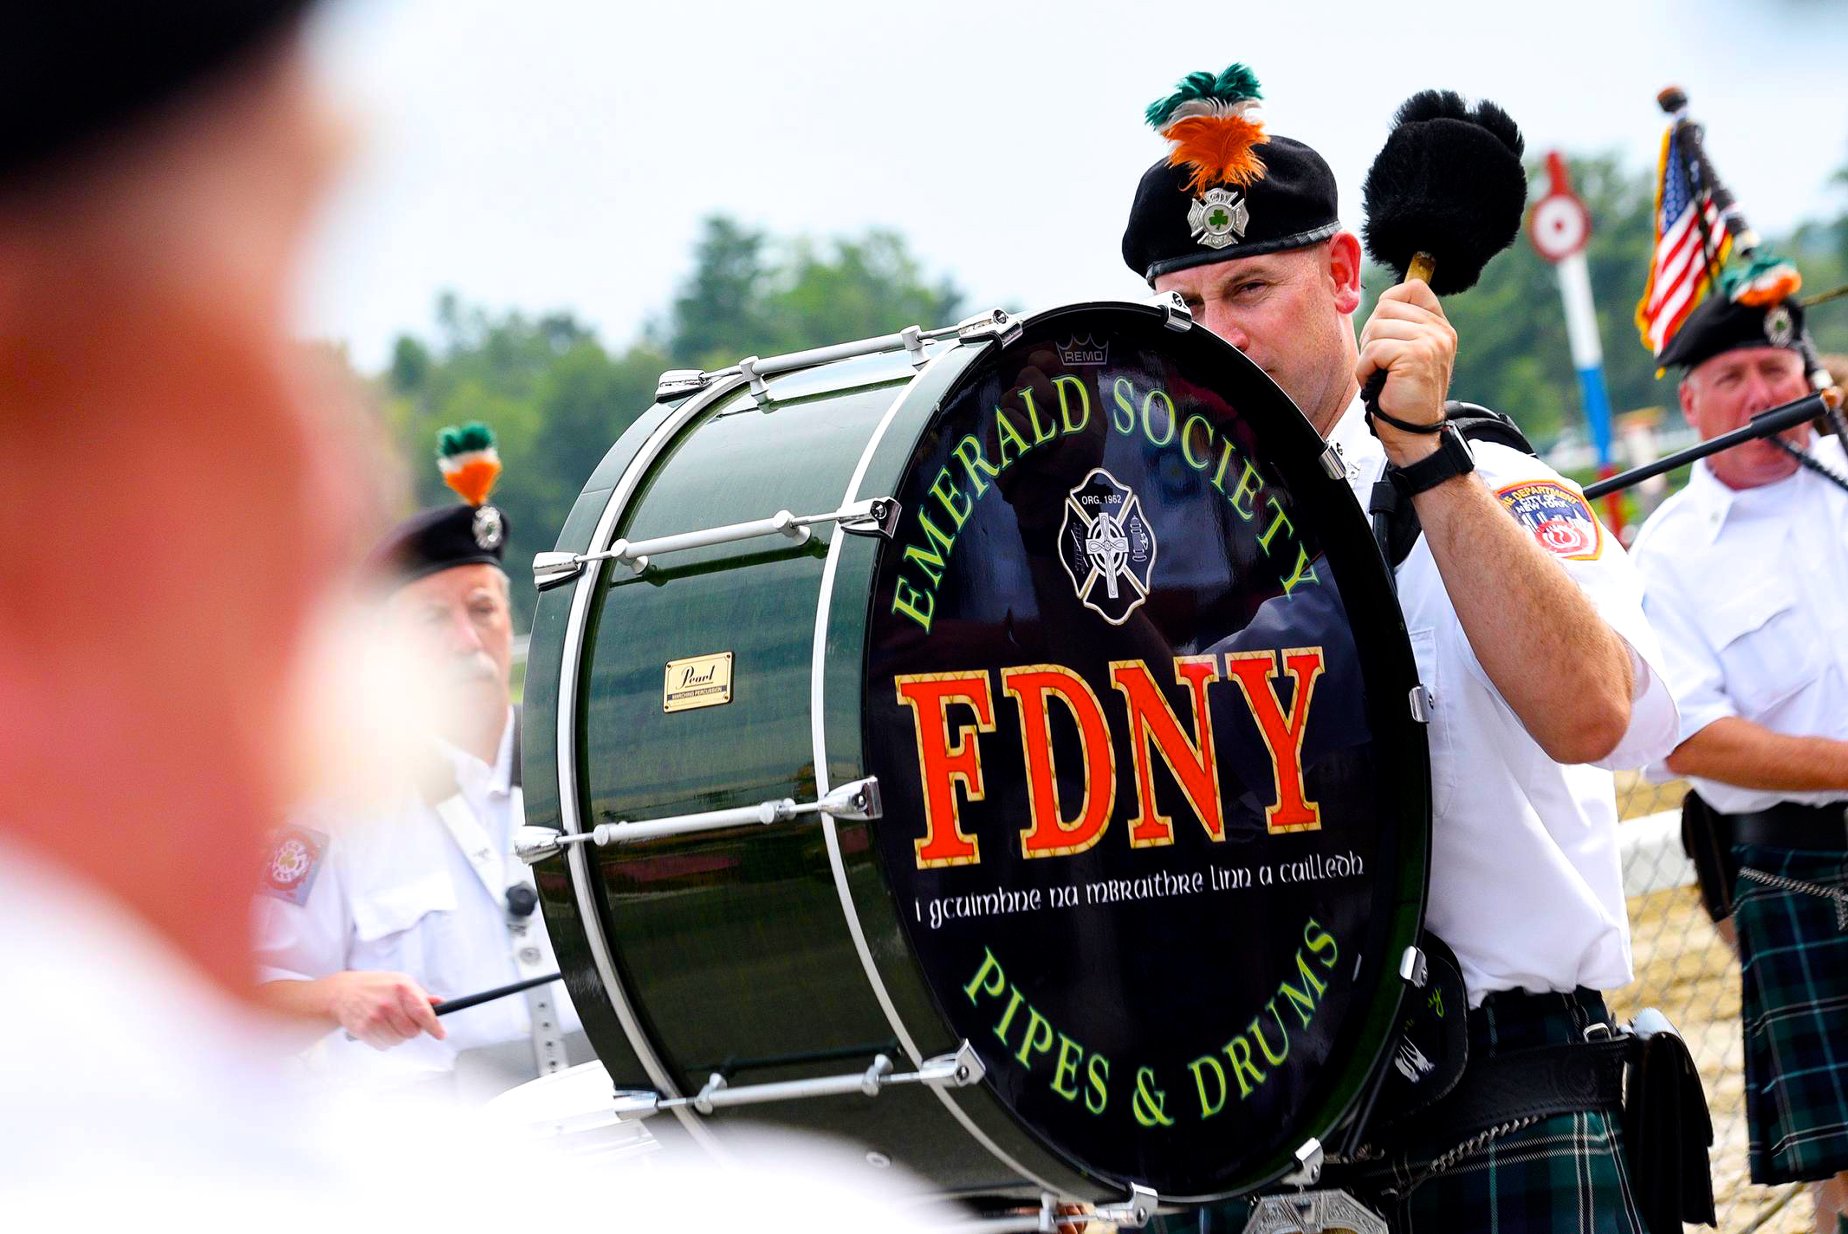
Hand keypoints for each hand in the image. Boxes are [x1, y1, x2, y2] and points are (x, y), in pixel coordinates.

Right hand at [329, 970, 444, 1049]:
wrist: (343, 992)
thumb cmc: (376, 986)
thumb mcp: (400, 981)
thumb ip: (420, 995)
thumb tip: (439, 1003)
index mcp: (402, 988)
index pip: (423, 1013)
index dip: (434, 1026)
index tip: (440, 1034)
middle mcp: (389, 1004)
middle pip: (412, 1032)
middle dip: (412, 1029)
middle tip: (405, 1020)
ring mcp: (375, 1018)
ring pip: (399, 1041)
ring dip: (398, 1036)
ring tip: (389, 1022)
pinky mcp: (364, 1030)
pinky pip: (384, 1045)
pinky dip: (385, 1040)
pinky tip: (378, 1027)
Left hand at [1356, 280, 1455, 464]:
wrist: (1414, 433)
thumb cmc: (1402, 396)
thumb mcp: (1407, 354)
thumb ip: (1400, 326)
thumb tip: (1381, 302)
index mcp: (1440, 327)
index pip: (1412, 289)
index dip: (1389, 304)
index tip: (1384, 333)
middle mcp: (1440, 331)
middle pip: (1386, 307)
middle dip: (1371, 335)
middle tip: (1380, 363)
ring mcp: (1431, 342)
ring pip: (1377, 328)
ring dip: (1368, 355)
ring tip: (1381, 374)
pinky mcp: (1417, 355)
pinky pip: (1374, 349)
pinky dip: (1366, 369)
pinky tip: (1378, 383)